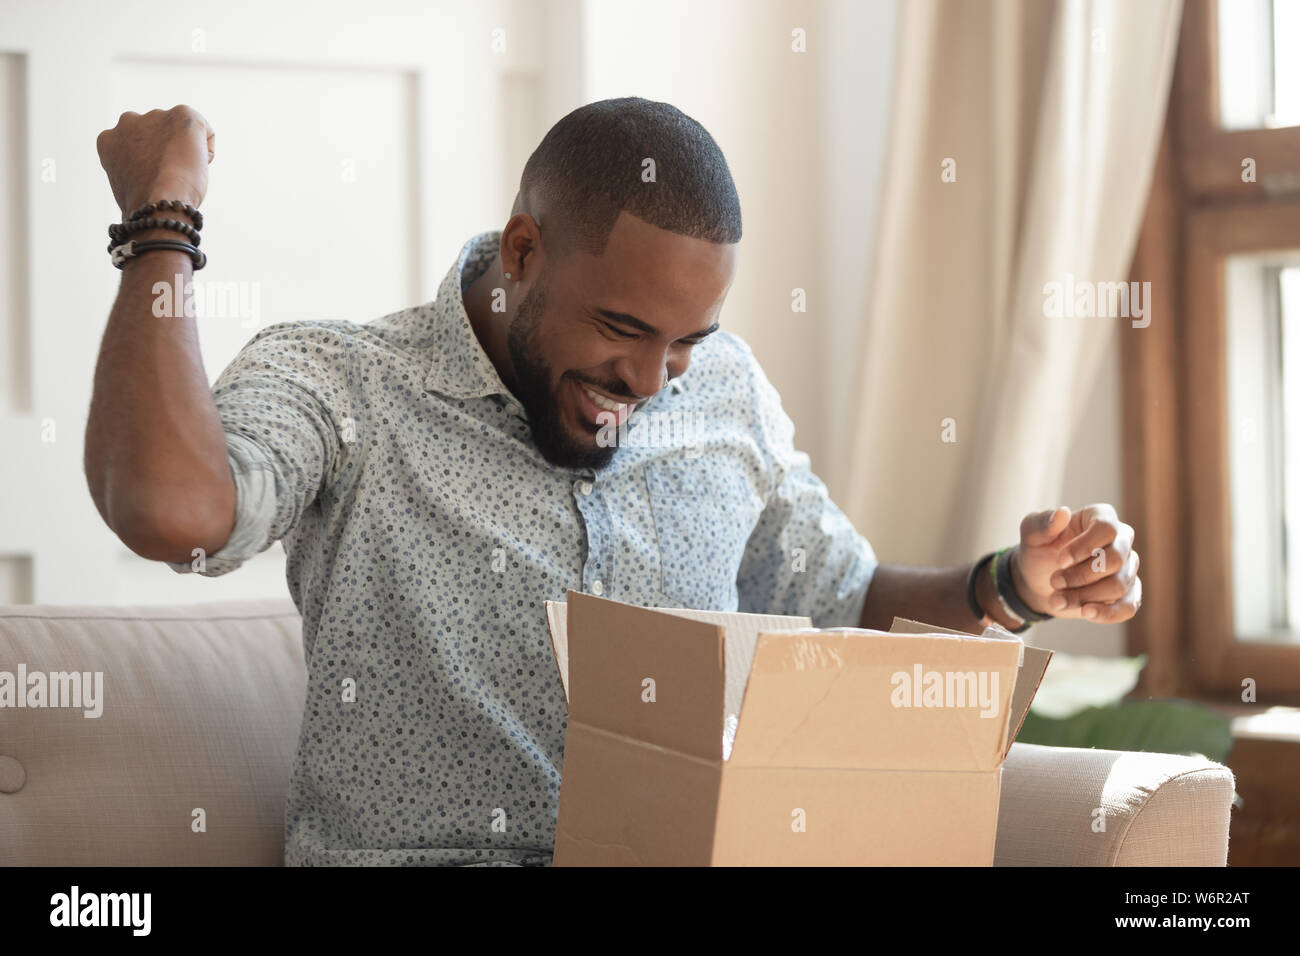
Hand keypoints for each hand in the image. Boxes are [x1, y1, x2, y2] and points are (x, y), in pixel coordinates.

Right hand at [96, 105, 214, 214]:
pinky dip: (206, 149)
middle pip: (157, 136)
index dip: (149, 167)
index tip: (152, 181)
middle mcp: (128, 121)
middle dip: (165, 152)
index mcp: (109, 140)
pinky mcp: (182, 115)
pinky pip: (203, 131)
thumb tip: (148, 181)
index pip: (136, 147)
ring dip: (183, 150)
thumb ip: (133, 172)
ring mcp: (155, 116)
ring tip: (181, 172)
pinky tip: (199, 165)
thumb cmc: (146, 208)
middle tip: (169, 176)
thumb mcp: (127, 188)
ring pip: (178, 133)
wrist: (160, 203)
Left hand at [1011, 504, 1140, 623]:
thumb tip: (1062, 513)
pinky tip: (1086, 613)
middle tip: (1054, 581)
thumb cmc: (1039, 550)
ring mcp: (1127, 568)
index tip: (1060, 561)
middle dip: (1081, 576)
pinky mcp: (1127, 594)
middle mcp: (1121, 541)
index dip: (1085, 547)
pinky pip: (1128, 606)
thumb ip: (1042, 523)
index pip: (1107, 528)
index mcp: (1101, 518)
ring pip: (1119, 585)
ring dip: (1084, 596)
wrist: (1037, 580)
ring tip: (1057, 599)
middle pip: (1116, 559)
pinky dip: (1107, 613)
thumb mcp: (1031, 534)